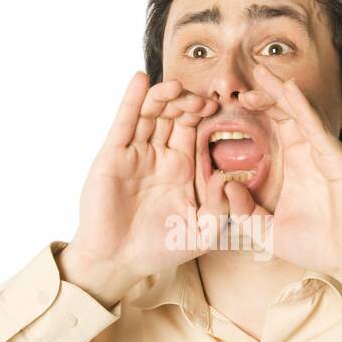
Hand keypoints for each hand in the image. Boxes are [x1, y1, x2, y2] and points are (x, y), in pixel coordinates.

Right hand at [60, 72, 215, 306]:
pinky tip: (140, 79)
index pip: (196, 131)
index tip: (223, 106)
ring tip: (178, 86)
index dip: (208, 116)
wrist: (118, 262)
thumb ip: (220, 209)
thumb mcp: (202, 233)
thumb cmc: (159, 249)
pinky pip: (124, 122)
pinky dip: (132, 99)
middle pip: (175, 115)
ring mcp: (135, 152)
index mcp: (182, 168)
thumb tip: (227, 179)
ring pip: (151, 113)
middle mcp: (159, 155)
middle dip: (190, 103)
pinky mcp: (113, 155)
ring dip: (165, 96)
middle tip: (205, 98)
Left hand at [244, 63, 341, 317]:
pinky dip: (301, 106)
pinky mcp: (336, 158)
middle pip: (283, 113)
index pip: (271, 129)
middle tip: (238, 87)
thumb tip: (226, 184)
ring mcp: (323, 153)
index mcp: (294, 165)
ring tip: (259, 74)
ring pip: (298, 112)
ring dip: (278, 92)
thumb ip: (245, 212)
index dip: (252, 114)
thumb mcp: (267, 231)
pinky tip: (287, 89)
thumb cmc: (317, 245)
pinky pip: (315, 126)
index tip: (226, 106)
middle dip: (262, 95)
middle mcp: (309, 153)